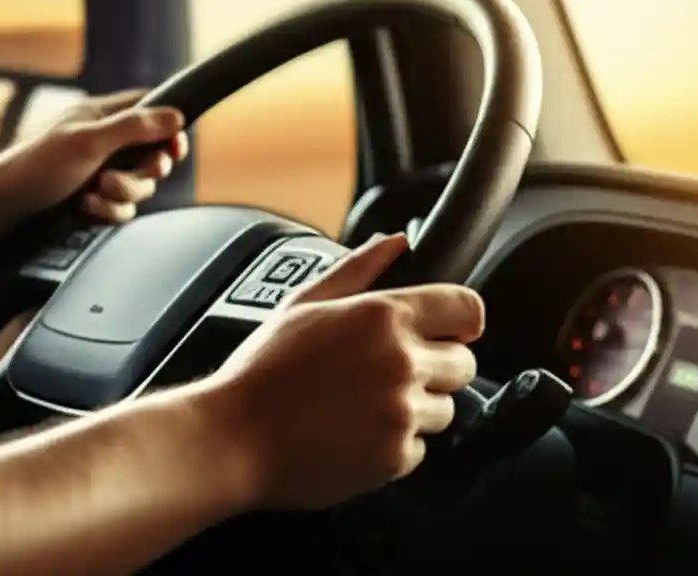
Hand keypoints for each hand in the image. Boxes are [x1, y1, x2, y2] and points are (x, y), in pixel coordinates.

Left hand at [0, 90, 189, 224]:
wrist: (0, 211)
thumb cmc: (36, 168)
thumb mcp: (89, 141)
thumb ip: (135, 127)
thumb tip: (177, 114)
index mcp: (100, 116)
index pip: (149, 109)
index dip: (168, 127)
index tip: (174, 147)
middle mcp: (103, 142)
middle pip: (152, 153)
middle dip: (144, 171)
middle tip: (127, 174)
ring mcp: (99, 172)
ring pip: (139, 185)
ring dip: (122, 193)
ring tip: (94, 194)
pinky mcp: (94, 200)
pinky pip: (122, 207)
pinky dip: (109, 210)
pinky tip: (86, 208)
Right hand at [203, 233, 484, 510]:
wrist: (230, 439)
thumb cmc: (261, 371)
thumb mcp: (304, 303)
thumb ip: (359, 268)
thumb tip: (397, 241)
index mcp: (384, 316)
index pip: (467, 308)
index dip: (462, 320)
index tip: (452, 330)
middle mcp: (402, 361)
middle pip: (465, 364)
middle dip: (436, 368)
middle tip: (388, 375)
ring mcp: (402, 412)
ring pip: (445, 410)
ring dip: (416, 410)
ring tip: (363, 407)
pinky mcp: (395, 457)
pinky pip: (420, 450)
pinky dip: (394, 447)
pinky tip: (355, 435)